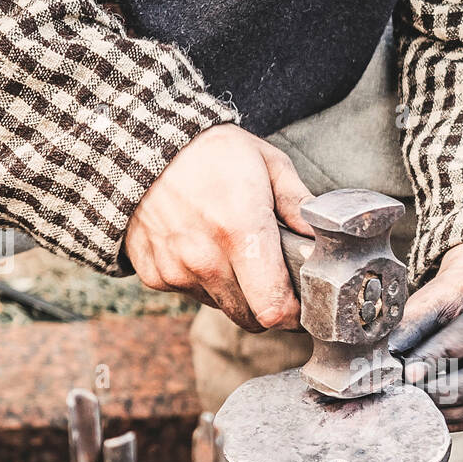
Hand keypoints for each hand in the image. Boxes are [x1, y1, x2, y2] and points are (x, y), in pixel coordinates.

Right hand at [124, 124, 312, 331]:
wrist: (140, 143)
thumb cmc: (211, 151)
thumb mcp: (268, 164)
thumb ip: (300, 206)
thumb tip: (322, 239)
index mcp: (240, 232)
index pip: (273, 308)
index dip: (293, 315)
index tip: (299, 305)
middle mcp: (205, 258)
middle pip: (250, 318)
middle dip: (266, 306)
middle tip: (271, 278)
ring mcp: (175, 270)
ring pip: (221, 307)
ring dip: (234, 292)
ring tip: (231, 251)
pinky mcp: (154, 274)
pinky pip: (190, 293)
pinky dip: (200, 280)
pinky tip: (200, 247)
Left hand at [389, 240, 462, 430]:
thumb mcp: (440, 292)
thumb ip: (417, 320)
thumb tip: (390, 354)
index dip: (442, 354)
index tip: (409, 370)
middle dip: (450, 389)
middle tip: (414, 394)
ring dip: (454, 409)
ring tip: (420, 406)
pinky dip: (462, 417)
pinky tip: (435, 414)